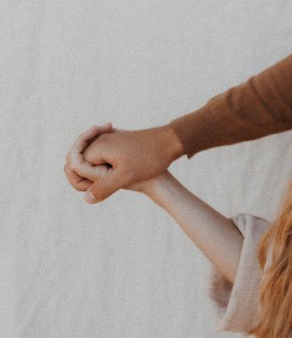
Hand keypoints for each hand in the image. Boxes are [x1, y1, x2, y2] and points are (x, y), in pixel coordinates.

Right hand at [70, 126, 184, 203]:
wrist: (171, 141)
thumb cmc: (151, 158)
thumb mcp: (126, 176)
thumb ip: (104, 187)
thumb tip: (86, 198)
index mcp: (98, 147)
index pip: (74, 165)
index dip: (80, 180)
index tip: (95, 188)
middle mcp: (100, 140)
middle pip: (79, 161)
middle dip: (85, 176)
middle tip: (101, 186)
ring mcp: (109, 139)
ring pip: (91, 159)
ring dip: (95, 172)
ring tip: (111, 181)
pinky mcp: (118, 142)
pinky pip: (102, 155)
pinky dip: (104, 166)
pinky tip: (114, 173)